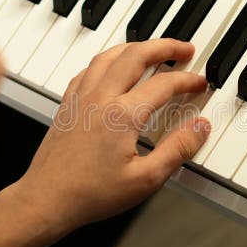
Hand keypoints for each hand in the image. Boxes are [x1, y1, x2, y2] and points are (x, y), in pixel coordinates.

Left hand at [13, 39, 209, 236]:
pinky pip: (89, 68)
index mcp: (122, 115)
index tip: (199, 83)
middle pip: (137, 54)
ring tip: (153, 50)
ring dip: (136, 46)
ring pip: (110, 55)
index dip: (187, 80)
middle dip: (165, 46)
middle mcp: (100, 98)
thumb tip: (199, 128)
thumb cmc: (90, 194)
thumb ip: (177, 150)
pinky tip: (113, 66)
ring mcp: (81, 98)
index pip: (164, 84)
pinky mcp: (68, 104)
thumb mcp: (146, 179)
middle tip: (184, 49)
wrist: (47, 200)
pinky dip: (108, 60)